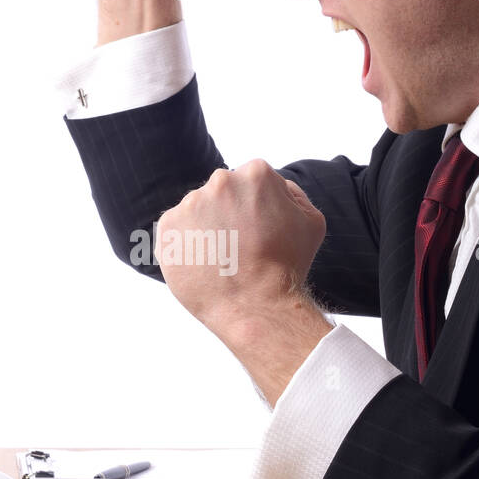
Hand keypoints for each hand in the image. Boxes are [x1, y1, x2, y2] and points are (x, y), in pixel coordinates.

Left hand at [156, 158, 326, 337]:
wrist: (255, 304)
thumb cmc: (287, 266)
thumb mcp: (311, 221)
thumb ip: (292, 193)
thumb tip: (274, 186)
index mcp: (256, 174)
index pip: (250, 182)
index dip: (255, 209)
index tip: (258, 232)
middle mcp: (221, 181)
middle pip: (222, 193)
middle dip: (228, 214)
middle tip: (240, 247)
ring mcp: (191, 203)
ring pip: (197, 210)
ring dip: (206, 228)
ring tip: (222, 259)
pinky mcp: (168, 226)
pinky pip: (176, 230)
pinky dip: (186, 244)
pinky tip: (204, 263)